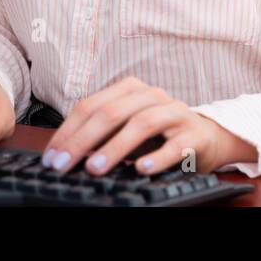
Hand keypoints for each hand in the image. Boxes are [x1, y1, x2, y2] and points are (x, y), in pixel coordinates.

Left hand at [41, 77, 257, 175]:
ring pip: (142, 123)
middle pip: (113, 112)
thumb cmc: (159, 135)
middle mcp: (153, 96)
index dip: (68, 131)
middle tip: (64, 164)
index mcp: (131, 90)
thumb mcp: (128, 128)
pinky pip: (175, 145)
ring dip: (115, 147)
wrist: (208, 138)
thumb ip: (102, 133)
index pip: (92, 105)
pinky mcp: (195, 134)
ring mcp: (176, 113)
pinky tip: (141, 170)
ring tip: (95, 168)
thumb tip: (64, 153)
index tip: (52, 156)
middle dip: (83, 140)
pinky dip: (157, 158)